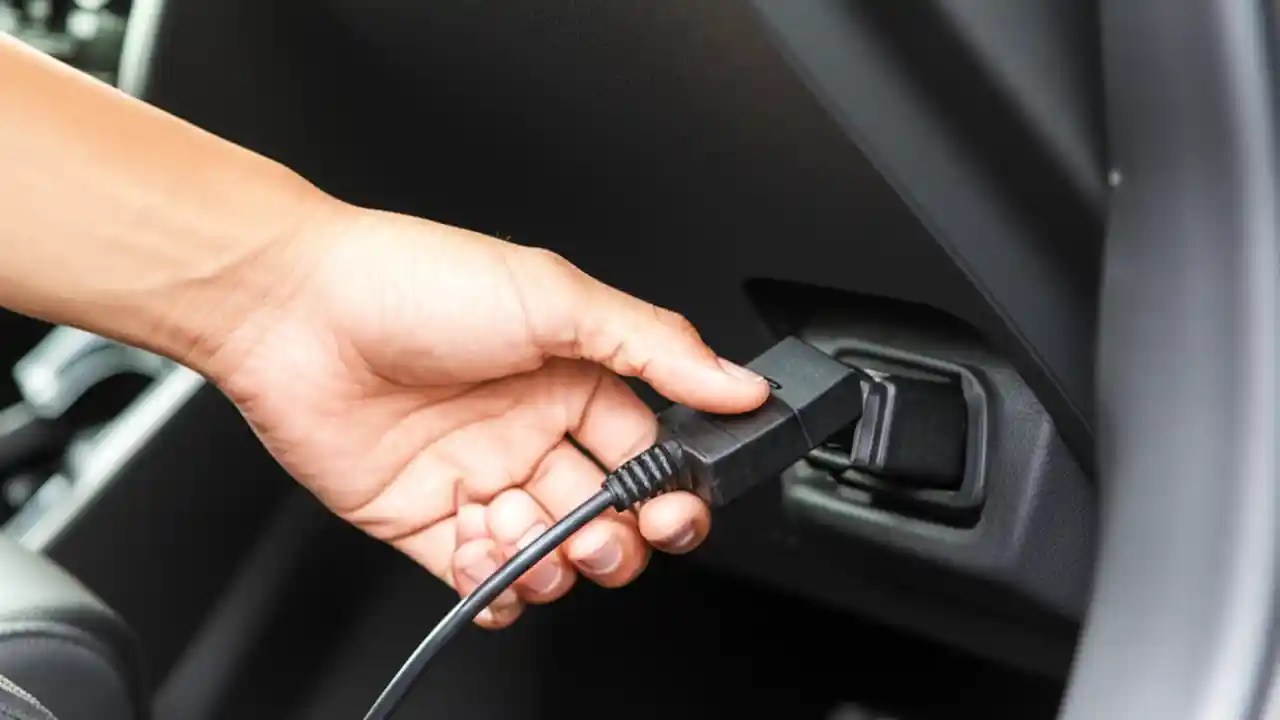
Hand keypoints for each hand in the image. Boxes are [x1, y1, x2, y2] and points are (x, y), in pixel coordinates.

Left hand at [205, 203, 768, 627]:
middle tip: (602, 535)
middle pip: (605, 516)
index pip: (648, 451)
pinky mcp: (421, 519)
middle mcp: (529, 429)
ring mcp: (477, 477)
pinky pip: (475, 578)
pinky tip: (483, 559)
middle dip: (615, 540)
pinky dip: (492, 587)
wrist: (293, 309)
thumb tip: (740, 382)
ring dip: (549, 562)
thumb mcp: (556, 297)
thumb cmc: (415, 283)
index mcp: (572, 376)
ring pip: (547, 554)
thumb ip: (655, 347)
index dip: (668, 489)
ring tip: (519, 528)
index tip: (672, 507)